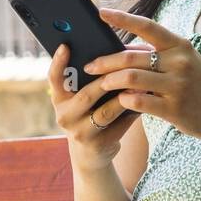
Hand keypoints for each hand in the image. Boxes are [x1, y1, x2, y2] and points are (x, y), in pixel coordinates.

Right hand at [48, 41, 141, 172]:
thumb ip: (88, 82)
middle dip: (108, 79)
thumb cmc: (89, 116)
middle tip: (127, 65)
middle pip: (87, 94)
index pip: (54, 78)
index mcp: (59, 100)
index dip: (58, 62)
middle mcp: (65, 116)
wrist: (91, 154)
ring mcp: (81, 132)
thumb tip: (113, 53)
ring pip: (107, 111)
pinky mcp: (99, 144)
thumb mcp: (81, 101)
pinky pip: (121, 124)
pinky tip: (146, 101)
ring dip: (126, 96)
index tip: (65, 45)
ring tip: (142, 83)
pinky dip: (134, 111)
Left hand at [89, 8, 200, 144]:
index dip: (122, 18)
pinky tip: (120, 101)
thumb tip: (122, 48)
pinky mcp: (174, 109)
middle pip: (131, 57)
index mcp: (180, 46)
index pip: (147, 26)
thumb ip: (157, 54)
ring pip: (130, 79)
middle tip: (90, 66)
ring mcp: (177, 86)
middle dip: (105, 61)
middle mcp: (179, 63)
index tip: (101, 12)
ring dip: (109, 82)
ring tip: (100, 85)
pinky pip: (138, 102)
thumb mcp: (186, 63)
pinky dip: (124, 101)